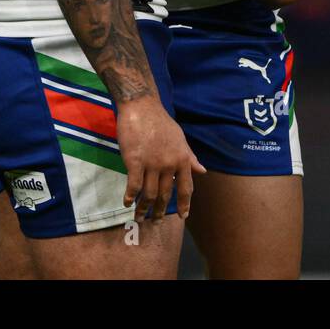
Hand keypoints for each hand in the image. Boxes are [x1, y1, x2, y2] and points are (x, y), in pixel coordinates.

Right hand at [115, 95, 205, 219]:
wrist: (142, 107)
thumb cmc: (161, 122)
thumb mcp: (180, 139)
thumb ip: (190, 157)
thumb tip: (202, 171)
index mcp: (182, 159)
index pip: (186, 188)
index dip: (184, 204)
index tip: (183, 216)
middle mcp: (169, 164)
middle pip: (165, 195)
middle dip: (160, 210)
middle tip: (155, 221)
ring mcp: (152, 164)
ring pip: (149, 194)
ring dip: (143, 208)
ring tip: (139, 217)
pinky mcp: (135, 161)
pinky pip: (134, 186)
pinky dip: (130, 197)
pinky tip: (127, 203)